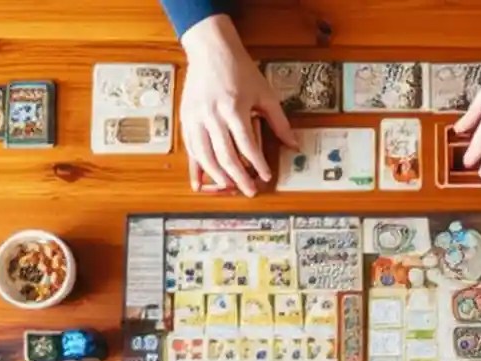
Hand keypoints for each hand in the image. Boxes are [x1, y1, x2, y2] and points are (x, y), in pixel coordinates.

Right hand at [179, 15, 297, 194]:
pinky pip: (190, 149)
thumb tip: (293, 144)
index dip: (257, 164)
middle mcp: (212, 115)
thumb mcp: (265, 93)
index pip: (247, 144)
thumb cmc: (239, 70)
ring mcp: (196, 117)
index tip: (264, 176)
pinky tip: (200, 183)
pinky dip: (195, 168)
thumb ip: (279, 122)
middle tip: (249, 191)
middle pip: (225, 155)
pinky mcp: (186, 119)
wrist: (211, 50)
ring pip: (205, 155)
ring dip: (217, 176)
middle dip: (238, 177)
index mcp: (234, 107)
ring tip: (229, 188)